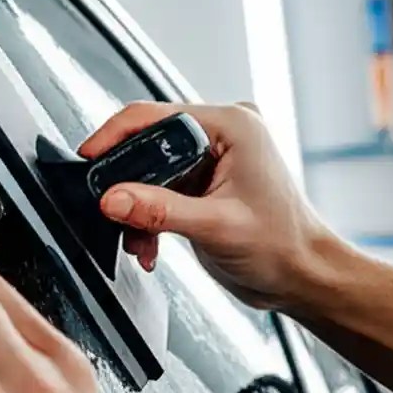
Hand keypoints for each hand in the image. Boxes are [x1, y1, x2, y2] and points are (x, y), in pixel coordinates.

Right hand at [79, 101, 337, 310]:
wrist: (303, 276)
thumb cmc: (283, 246)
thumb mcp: (215, 227)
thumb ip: (158, 211)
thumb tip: (113, 198)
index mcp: (233, 126)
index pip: (156, 116)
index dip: (116, 135)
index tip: (89, 156)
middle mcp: (223, 133)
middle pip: (149, 141)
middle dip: (127, 181)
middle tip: (112, 210)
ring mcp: (215, 157)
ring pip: (151, 169)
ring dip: (138, 206)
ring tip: (138, 240)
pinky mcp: (207, 181)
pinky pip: (162, 187)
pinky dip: (150, 215)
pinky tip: (150, 243)